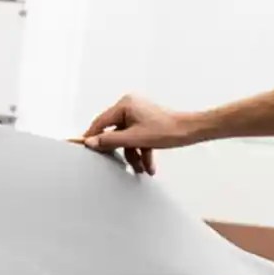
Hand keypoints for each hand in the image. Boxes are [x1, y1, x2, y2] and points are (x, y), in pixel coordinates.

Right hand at [78, 94, 198, 175]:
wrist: (191, 131)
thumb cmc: (167, 131)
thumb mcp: (135, 139)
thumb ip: (110, 141)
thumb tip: (91, 143)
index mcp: (125, 104)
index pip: (101, 122)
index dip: (92, 136)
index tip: (82, 147)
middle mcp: (130, 106)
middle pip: (115, 133)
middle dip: (122, 151)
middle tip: (117, 165)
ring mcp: (139, 114)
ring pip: (128, 138)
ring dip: (134, 155)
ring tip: (141, 170)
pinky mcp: (146, 122)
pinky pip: (138, 138)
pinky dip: (142, 151)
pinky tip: (148, 167)